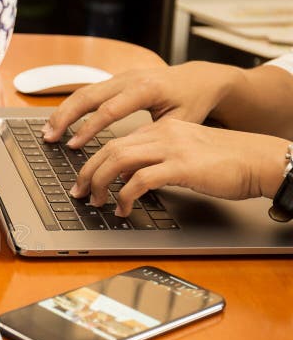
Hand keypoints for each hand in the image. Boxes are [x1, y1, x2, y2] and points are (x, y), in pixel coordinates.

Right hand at [43, 62, 242, 147]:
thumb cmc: (192, 102)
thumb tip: (127, 163)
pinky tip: (61, 121)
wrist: (200, 79)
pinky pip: (89, 91)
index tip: (74, 145)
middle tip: (49, 136)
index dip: (89, 129)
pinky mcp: (116, 80)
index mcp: (146, 88)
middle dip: (65, 116)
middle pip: (88, 95)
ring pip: (84, 91)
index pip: (110, 110)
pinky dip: (72, 106)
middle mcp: (129, 78)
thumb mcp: (179, 123)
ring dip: (63, 111)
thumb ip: (151, 139)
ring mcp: (121, 77)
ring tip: (48, 130)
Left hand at [68, 119, 290, 216]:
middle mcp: (163, 134)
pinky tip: (124, 209)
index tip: (83, 180)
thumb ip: (156, 164)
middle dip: (87, 172)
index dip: (94, 162)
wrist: (261, 160)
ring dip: (100, 183)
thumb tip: (128, 181)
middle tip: (78, 192)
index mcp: (162, 129)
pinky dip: (125, 197)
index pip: (116, 141)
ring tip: (96, 202)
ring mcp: (172, 148)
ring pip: (118, 160)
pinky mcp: (182, 166)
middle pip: (110, 149)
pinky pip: (140, 180)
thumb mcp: (184, 158)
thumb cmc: (227, 163)